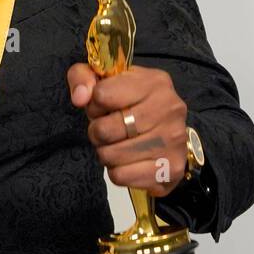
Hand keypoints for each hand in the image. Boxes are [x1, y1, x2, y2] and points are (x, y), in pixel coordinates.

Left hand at [67, 63, 188, 197]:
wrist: (165, 132)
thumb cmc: (130, 104)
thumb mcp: (104, 80)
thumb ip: (82, 77)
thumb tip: (80, 98)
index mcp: (154, 82)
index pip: (101, 95)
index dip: (93, 104)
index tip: (103, 106)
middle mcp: (169, 109)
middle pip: (104, 129)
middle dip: (97, 131)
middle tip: (108, 129)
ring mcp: (173, 140)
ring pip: (110, 155)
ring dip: (106, 152)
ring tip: (118, 144)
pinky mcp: (171, 169)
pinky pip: (121, 176)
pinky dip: (117, 171)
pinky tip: (128, 160)